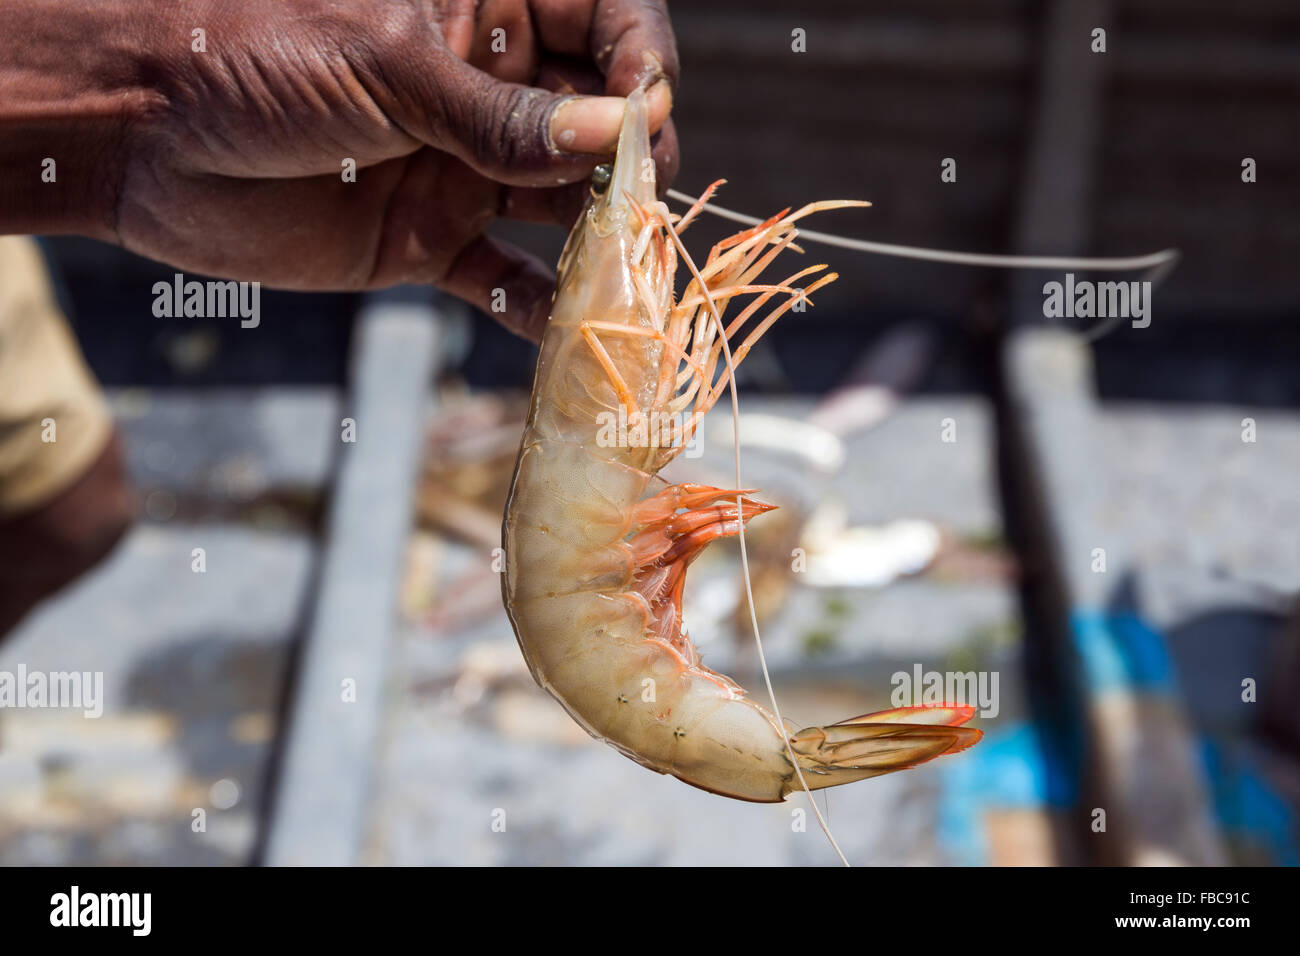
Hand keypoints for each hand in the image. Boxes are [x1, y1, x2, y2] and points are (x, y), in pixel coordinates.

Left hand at [2, 0, 679, 340]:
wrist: (137, 132)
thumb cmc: (248, 53)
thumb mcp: (386, 67)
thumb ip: (500, 114)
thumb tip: (615, 135)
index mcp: (486, 6)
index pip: (607, 17)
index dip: (641, 61)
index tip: (644, 109)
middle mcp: (490, 87)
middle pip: (602, 120)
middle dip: (630, 160)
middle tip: (632, 204)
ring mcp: (465, 166)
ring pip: (566, 203)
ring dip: (600, 238)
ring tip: (616, 272)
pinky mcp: (431, 239)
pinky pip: (504, 277)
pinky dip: (537, 304)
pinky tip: (559, 325)